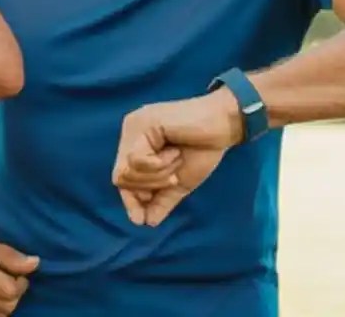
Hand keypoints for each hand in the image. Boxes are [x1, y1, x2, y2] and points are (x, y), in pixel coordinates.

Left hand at [112, 88, 244, 226]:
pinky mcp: (143, 123)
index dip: (131, 200)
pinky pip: (137, 160)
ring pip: (127, 170)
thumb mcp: (179, 182)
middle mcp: (130, 134)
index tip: (141, 219)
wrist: (224, 125)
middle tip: (173, 176)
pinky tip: (174, 152)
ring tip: (176, 160)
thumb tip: (148, 222)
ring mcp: (134, 126)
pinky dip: (158, 165)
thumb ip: (162, 200)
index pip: (121, 178)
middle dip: (149, 186)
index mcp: (136, 145)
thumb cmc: (204, 149)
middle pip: (120, 177)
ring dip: (157, 175)